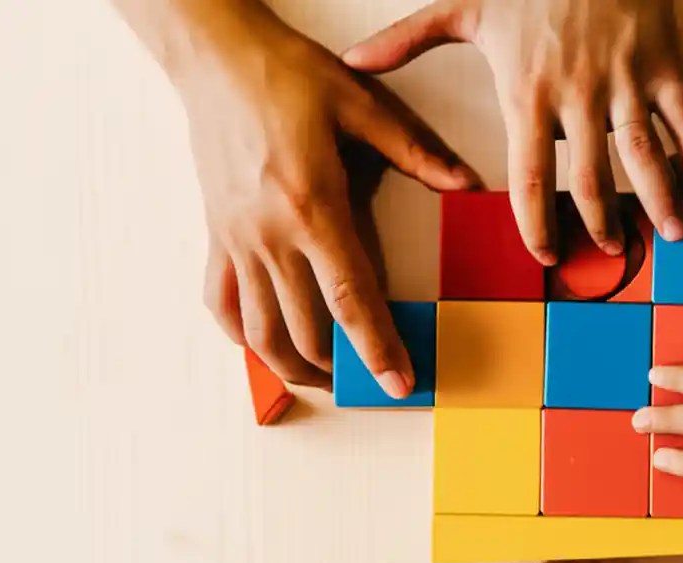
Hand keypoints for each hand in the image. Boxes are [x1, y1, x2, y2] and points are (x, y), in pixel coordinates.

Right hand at [179, 6, 478, 390]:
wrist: (217, 58)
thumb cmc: (288, 77)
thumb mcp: (361, 104)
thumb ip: (416, 152)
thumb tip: (467, 183)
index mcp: (313, 208)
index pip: (351, 300)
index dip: (377, 349)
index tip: (399, 383)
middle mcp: (270, 235)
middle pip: (305, 330)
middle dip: (342, 369)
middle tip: (372, 385)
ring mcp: (236, 240)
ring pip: (258, 330)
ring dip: (292, 365)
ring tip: (326, 378)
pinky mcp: (215, 235)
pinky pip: (220, 302)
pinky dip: (241, 334)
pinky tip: (265, 342)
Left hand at [345, 0, 682, 264]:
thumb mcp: (463, 6)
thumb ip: (408, 40)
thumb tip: (353, 62)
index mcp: (528, 94)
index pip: (528, 178)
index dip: (536, 224)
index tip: (544, 253)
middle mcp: (577, 97)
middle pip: (590, 179)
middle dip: (600, 222)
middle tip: (610, 250)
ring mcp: (624, 81)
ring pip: (642, 154)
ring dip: (658, 198)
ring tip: (672, 233)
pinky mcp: (661, 63)